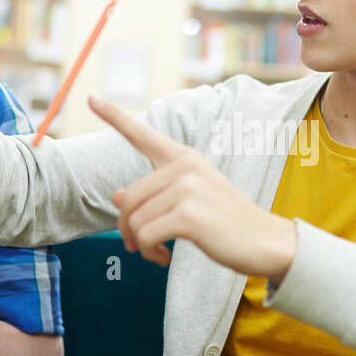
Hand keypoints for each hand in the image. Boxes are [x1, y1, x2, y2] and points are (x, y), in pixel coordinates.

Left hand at [90, 95, 297, 282]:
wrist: (265, 241)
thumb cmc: (226, 222)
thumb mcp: (189, 200)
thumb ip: (154, 194)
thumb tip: (117, 197)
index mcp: (184, 158)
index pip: (143, 135)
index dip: (114, 117)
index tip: (90, 98)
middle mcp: (184, 166)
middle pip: (128, 199)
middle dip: (127, 229)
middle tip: (140, 246)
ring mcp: (187, 188)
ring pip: (135, 220)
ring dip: (140, 244)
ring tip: (157, 252)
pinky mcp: (189, 215)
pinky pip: (147, 235)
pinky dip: (150, 252)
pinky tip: (164, 257)